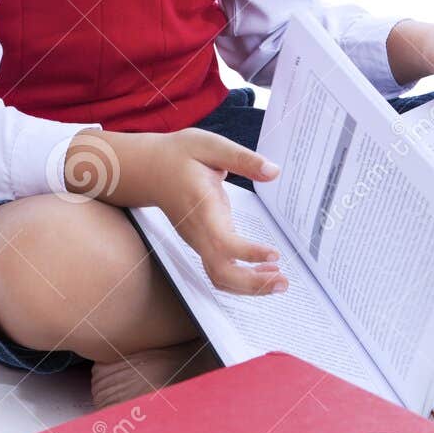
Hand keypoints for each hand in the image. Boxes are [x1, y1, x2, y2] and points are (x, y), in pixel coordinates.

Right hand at [63, 127, 288, 295]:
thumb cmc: (180, 155)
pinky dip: (242, 279)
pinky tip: (264, 272)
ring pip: (220, 277)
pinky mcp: (202, 244)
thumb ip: (242, 159)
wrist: (149, 169)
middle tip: (284, 281)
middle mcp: (198, 231)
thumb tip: (273, 171)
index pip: (222, 241)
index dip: (248, 253)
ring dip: (250, 286)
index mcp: (202, 206)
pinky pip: (220, 271)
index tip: (274, 254)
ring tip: (280, 281)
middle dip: (252, 283)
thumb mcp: (211, 146)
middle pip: (220, 272)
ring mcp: (198, 241)